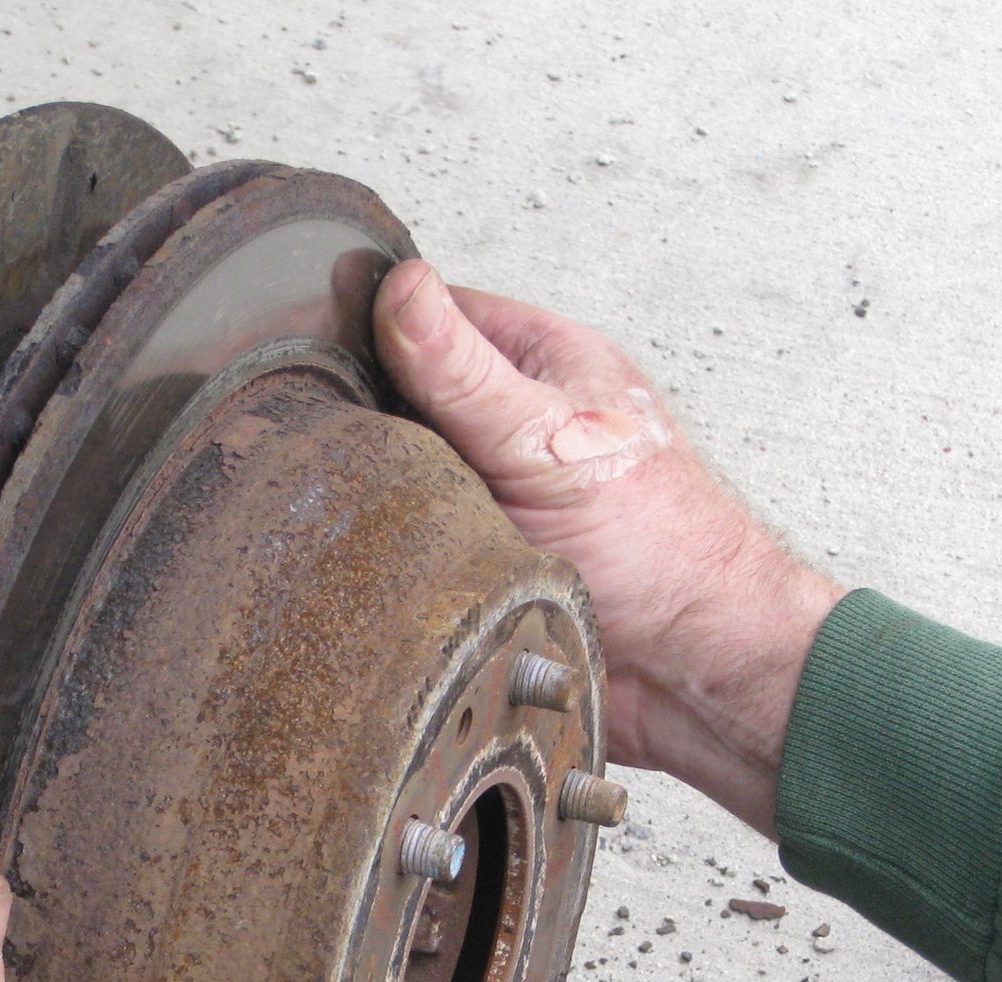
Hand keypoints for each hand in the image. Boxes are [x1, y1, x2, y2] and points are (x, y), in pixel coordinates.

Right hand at [374, 261, 844, 836]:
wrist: (685, 672)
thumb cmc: (659, 546)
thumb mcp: (547, 440)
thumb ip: (467, 373)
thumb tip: (402, 289)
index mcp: (543, 366)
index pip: (440, 315)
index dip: (381, 324)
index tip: (316, 343)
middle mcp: (514, 426)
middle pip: (408, 400)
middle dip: (368, 420)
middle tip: (319, 438)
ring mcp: (492, 495)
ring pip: (401, 477)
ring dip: (376, 496)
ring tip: (341, 502)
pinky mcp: (476, 562)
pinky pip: (410, 545)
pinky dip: (389, 553)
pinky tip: (360, 558)